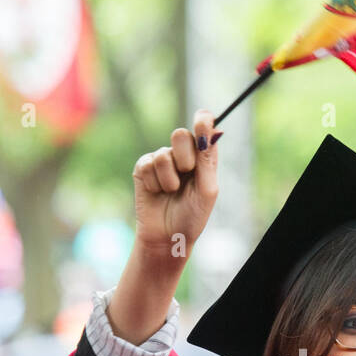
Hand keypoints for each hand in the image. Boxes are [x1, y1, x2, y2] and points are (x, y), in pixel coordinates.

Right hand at [131, 109, 219, 258]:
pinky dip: (155, 183)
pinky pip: (148, 164)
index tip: (202, 118)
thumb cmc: (192, 217)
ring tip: (171, 192)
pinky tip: (157, 193)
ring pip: (164, 155)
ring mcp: (161, 161)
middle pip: (180, 134)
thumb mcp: (207, 190)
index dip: (203, 120)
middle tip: (187, 175)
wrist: (167, 237)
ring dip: (169, 179)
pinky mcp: (143, 168)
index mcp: (202, 158)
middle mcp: (182, 156)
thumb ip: (208, 159)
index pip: (203, 129)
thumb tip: (212, 128)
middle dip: (185, 157)